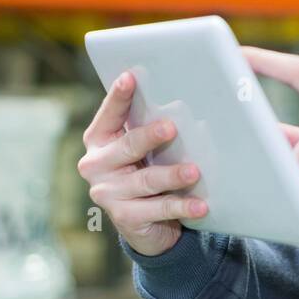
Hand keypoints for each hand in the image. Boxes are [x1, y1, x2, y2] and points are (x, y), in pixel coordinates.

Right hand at [78, 71, 208, 256]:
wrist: (144, 221)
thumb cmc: (146, 169)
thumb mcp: (144, 148)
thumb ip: (150, 127)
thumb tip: (185, 102)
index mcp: (99, 139)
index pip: (109, 114)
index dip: (119, 96)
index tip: (130, 77)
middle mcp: (96, 165)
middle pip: (127, 146)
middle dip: (149, 137)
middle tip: (171, 128)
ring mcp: (108, 193)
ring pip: (146, 180)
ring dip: (172, 175)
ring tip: (195, 171)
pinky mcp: (125, 218)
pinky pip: (158, 209)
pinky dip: (182, 206)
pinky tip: (201, 205)